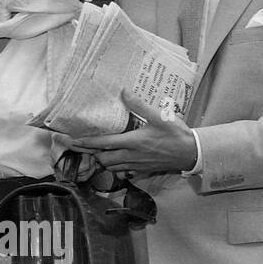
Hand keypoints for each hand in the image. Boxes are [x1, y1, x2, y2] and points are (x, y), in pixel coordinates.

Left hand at [65, 93, 197, 176]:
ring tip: (95, 151)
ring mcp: (136, 165)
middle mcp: (131, 156)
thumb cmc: (176, 134)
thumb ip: (139, 105)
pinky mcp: (142, 170)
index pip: (103, 144)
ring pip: (111, 167)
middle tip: (81, 145)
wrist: (190, 153)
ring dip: (101, 160)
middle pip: (103, 159)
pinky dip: (114, 167)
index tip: (72, 140)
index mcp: (132, 142)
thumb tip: (124, 92)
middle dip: (91, 153)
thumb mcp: (159, 116)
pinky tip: (114, 160)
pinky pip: (122, 171)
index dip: (85, 143)